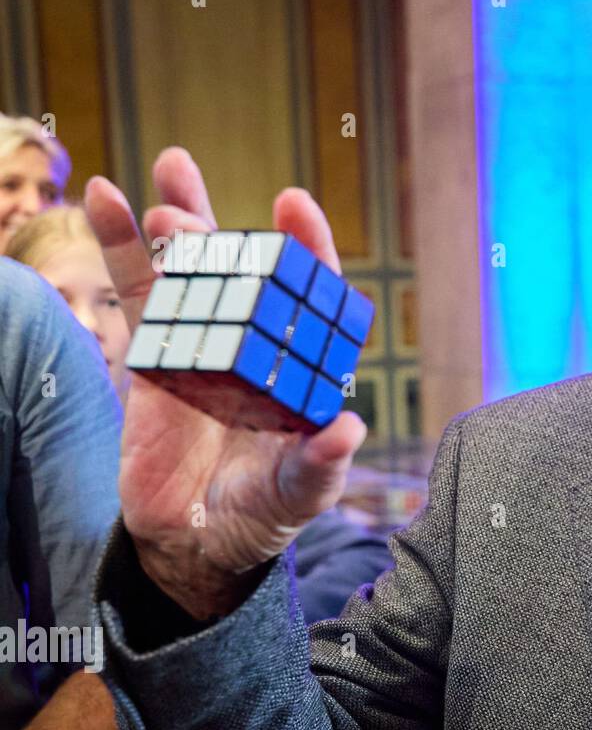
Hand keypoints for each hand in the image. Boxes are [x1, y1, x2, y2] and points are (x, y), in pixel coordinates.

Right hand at [84, 148, 367, 617]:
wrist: (198, 540)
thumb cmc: (262, 512)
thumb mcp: (299, 493)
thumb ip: (320, 464)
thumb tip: (347, 429)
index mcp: (298, 364)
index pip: (309, 293)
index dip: (305, 247)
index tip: (292, 203)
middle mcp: (253, 343)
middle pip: (243, 268)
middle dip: (222, 229)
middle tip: (189, 195)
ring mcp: (202, 343)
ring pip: (190, 269)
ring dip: (176, 223)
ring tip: (162, 188)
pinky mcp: (154, 354)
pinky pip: (138, 294)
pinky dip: (120, 245)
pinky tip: (106, 199)